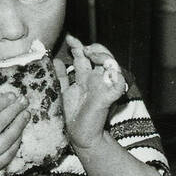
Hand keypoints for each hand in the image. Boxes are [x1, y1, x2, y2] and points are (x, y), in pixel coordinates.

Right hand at [0, 89, 29, 175]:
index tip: (12, 95)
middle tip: (24, 101)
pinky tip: (20, 131)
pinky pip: (9, 153)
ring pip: (7, 138)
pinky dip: (16, 141)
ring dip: (19, 125)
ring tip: (26, 114)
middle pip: (0, 123)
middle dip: (14, 110)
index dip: (2, 103)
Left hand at [56, 35, 126, 151]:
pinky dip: (116, 75)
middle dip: (95, 48)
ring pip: (113, 64)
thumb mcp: (62, 93)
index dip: (78, 46)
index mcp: (85, 79)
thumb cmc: (73, 117)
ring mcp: (103, 88)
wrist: (80, 136)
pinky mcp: (108, 97)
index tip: (70, 38)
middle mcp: (96, 80)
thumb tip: (56, 60)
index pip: (85, 57)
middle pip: (102, 56)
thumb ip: (60, 77)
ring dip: (105, 56)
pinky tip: (109, 69)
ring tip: (92, 54)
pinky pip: (118, 84)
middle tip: (84, 48)